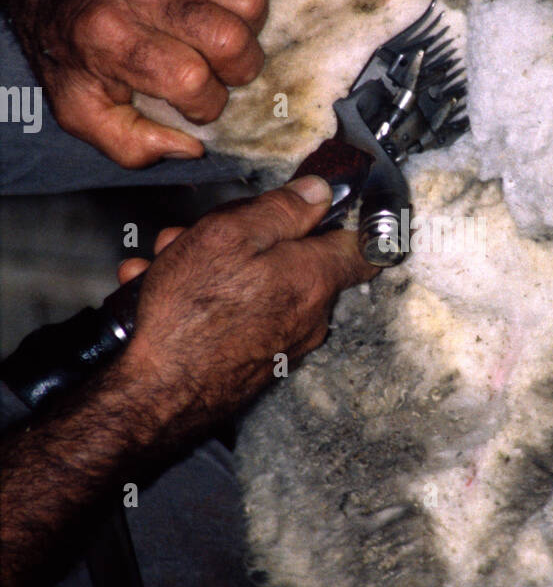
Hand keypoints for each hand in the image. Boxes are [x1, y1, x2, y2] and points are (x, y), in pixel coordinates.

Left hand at [15, 0, 282, 166]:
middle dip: (237, 71)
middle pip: (231, 40)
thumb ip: (129, 145)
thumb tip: (191, 147)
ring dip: (251, 28)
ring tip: (226, 34)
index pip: (191, 80)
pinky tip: (236, 1)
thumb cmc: (73, 46)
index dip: (204, 105)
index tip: (192, 102)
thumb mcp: (79, 109)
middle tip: (217, 71)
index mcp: (111, 38)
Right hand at [112, 177, 377, 435]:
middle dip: (247, 240)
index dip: (348, 219)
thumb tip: (318, 193)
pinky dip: (209, 304)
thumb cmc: (191, 314)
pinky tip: (166, 298)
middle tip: (200, 234)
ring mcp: (285, 343)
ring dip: (216, 270)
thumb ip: (280, 210)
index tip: (331, 207)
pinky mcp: (258, 363)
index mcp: (313, 277)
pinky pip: (240, 317)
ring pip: (258, 286)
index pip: (361, 245)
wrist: (158, 394)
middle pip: (293, 259)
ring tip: (168, 267)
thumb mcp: (229, 235)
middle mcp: (309, 315)